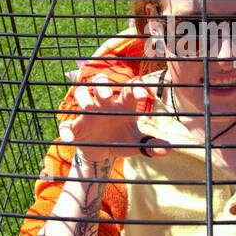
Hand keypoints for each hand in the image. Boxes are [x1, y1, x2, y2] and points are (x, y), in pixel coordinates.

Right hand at [56, 75, 170, 160]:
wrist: (102, 153)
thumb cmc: (121, 140)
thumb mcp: (136, 144)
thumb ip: (151, 145)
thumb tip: (168, 149)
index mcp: (123, 104)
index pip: (129, 88)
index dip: (135, 87)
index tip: (143, 95)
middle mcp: (105, 103)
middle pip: (101, 82)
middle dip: (102, 86)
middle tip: (105, 96)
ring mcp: (89, 112)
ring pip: (81, 93)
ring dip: (83, 97)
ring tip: (87, 107)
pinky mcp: (76, 126)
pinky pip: (67, 124)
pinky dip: (66, 130)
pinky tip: (69, 139)